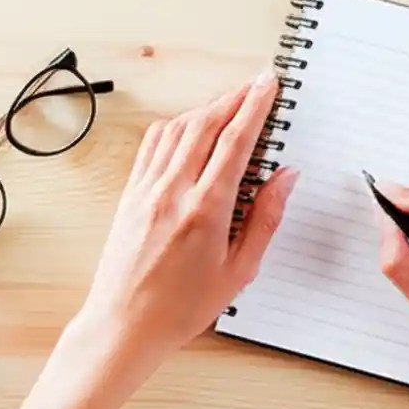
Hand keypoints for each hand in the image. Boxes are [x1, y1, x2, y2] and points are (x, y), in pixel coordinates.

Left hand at [78, 69, 297, 358]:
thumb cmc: (182, 308)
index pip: (236, 141)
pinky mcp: (130, 194)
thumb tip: (285, 177)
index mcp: (205, 209)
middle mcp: (172, 191)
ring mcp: (146, 190)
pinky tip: (188, 123)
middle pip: (206, 124)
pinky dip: (176, 125)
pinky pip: (153, 145)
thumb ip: (265, 218)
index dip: (256, 107)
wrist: (124, 326)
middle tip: (257, 82)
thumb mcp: (240, 269)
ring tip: (230, 99)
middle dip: (235, 97)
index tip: (270, 85)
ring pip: (178, 129)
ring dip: (207, 107)